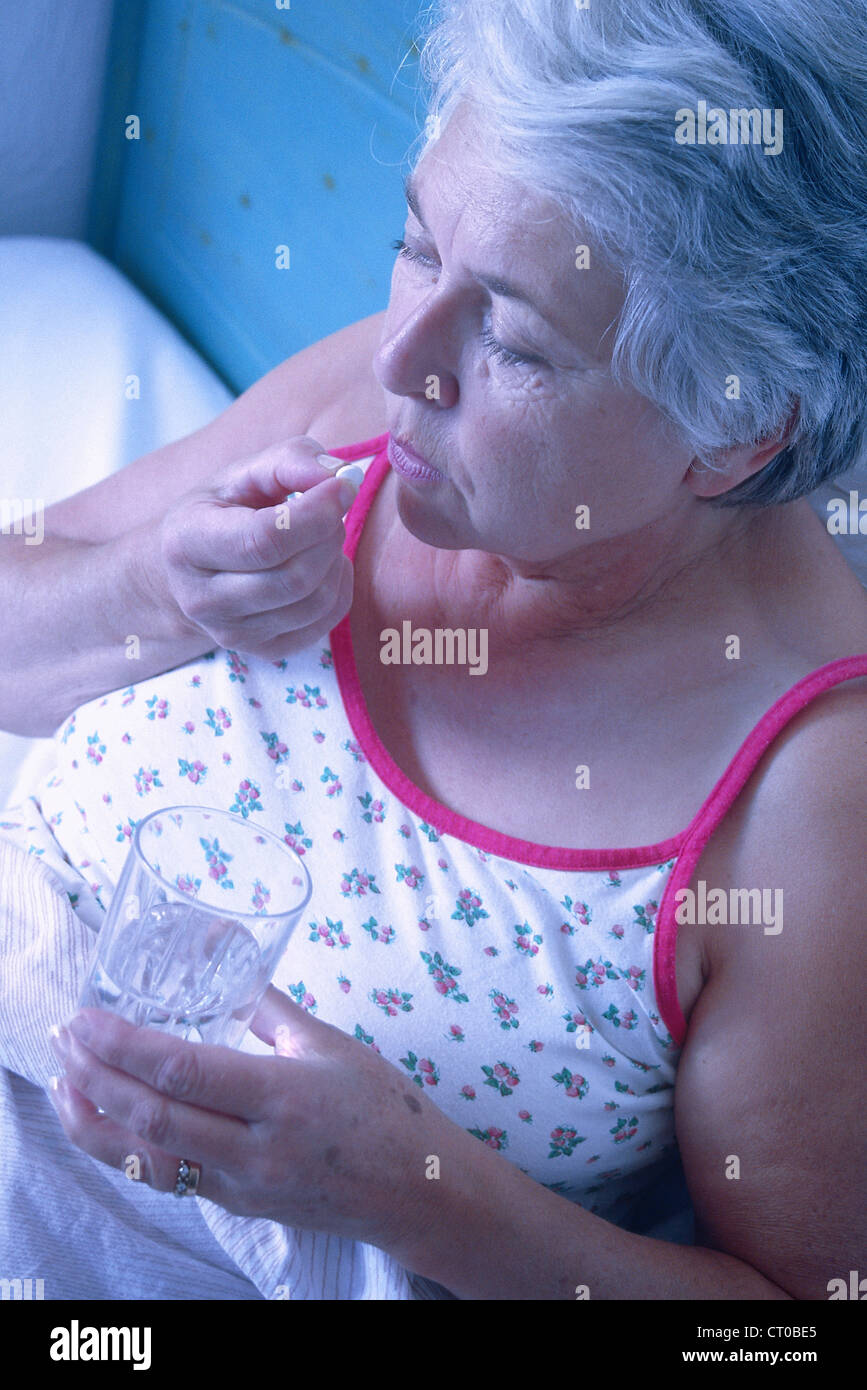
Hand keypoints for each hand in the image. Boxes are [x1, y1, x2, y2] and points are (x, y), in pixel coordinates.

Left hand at [47, 986, 443, 1251]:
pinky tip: (108, 1120)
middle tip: (64, 1038)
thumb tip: (227, 953)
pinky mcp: (237, 1205)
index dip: (123, 1045)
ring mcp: (241, 1186)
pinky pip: (167, 1178)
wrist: (418, 1191)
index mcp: (282, 1098)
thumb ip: (269, 1007)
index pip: (182, 1072)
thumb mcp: (329, 1045)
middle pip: (151, 1119)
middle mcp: (254, 1150)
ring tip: (64, 1083)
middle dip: (95, 1077)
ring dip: (95, 1122)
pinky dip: (126, 1149)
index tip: (86, 1018)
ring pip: (146, 1161)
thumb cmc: (383, 1110)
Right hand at [153, 436, 359, 660]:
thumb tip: (340, 476)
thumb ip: (292, 460)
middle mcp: (202, 598)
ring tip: (322, 535)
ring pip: (314, 602)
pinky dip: (338, 587)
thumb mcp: (244, 472)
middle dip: (328, 535)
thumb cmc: (223, 510)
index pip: (264, 540)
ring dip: (335, 560)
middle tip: (329, 509)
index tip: (343, 486)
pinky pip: (324, 621)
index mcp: (187, 543)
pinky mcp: (262, 650)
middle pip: (294, 576)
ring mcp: (231, 633)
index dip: (315, 513)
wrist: (191, 569)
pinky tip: (322, 565)